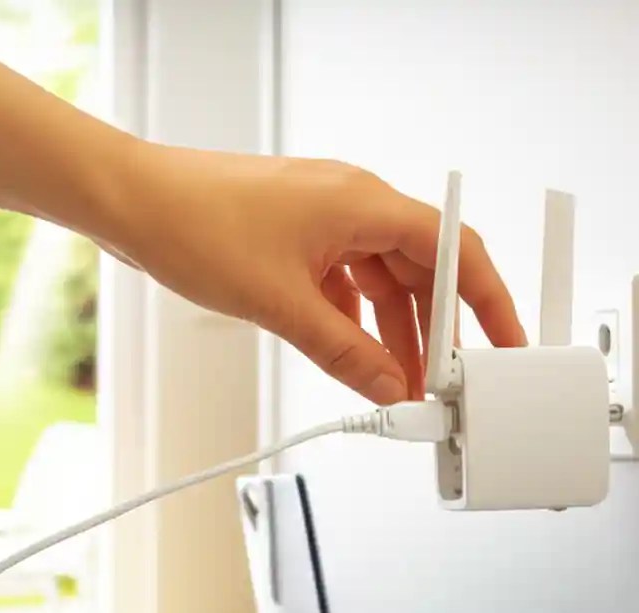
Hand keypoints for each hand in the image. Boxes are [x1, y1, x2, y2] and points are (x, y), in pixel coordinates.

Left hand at [107, 142, 527, 404]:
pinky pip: (350, 279)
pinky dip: (358, 319)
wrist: (131, 200)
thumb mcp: (281, 304)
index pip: (454, 251)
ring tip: (399, 382)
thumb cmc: (193, 222)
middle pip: (423, 269)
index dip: (489, 301)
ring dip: (395, 330)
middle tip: (446, 382)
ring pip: (385, 279)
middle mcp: (353, 204)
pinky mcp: (300, 234)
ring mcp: (326, 218)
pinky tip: (356, 353)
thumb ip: (344, 352)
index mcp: (363, 203)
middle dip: (437, 330)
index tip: (507, 343)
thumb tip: (389, 386)